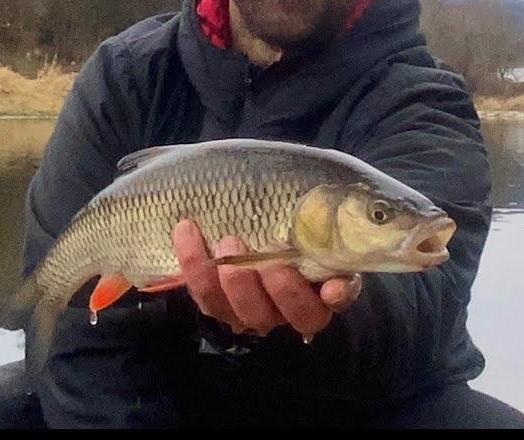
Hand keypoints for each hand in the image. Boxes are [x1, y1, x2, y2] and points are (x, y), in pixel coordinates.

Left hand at [172, 219, 361, 338]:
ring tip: (228, 242)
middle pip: (288, 314)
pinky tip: (188, 230)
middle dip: (278, 287)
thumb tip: (326, 210)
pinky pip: (204, 295)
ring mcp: (248, 311)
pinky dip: (194, 263)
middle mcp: (285, 310)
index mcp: (318, 290)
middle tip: (269, 253)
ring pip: (240, 312)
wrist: (241, 223)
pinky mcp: (216, 305)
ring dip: (234, 280)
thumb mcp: (305, 219)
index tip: (332, 287)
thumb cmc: (283, 221)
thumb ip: (318, 221)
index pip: (335, 300)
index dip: (335, 298)